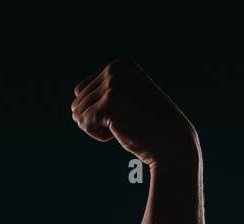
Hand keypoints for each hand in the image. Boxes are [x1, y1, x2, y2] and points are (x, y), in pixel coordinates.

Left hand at [70, 58, 198, 167]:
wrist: (171, 140)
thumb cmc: (148, 124)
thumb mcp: (126, 100)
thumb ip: (103, 94)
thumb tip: (72, 108)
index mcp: (119, 64)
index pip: (81, 90)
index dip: (98, 108)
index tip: (124, 111)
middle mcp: (115, 69)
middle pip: (77, 101)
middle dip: (96, 118)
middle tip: (125, 120)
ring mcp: (112, 85)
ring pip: (78, 113)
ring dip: (97, 126)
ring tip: (124, 125)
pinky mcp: (109, 104)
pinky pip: (84, 123)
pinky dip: (98, 134)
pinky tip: (119, 132)